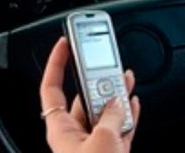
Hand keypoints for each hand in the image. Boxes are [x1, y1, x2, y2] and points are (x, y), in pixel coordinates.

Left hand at [40, 37, 140, 152]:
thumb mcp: (102, 140)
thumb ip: (111, 116)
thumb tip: (118, 103)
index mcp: (61, 129)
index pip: (52, 88)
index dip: (56, 64)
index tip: (64, 43)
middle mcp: (75, 135)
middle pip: (85, 97)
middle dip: (99, 79)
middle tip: (108, 62)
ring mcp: (94, 144)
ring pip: (105, 112)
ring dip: (117, 96)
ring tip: (126, 78)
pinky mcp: (110, 152)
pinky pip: (119, 129)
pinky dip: (128, 115)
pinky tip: (133, 103)